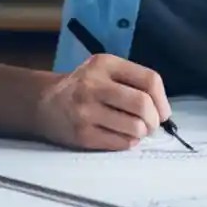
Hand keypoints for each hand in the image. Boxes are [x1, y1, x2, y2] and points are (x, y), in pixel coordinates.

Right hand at [34, 53, 171, 150]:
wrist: (43, 102)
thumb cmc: (82, 87)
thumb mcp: (103, 70)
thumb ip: (131, 81)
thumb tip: (162, 109)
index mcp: (104, 64)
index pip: (149, 80)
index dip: (163, 99)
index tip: (164, 111)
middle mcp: (93, 85)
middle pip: (143, 105)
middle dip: (155, 120)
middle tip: (152, 125)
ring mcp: (86, 111)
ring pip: (134, 127)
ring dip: (141, 133)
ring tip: (135, 130)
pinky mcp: (82, 134)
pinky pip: (120, 143)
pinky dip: (128, 142)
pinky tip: (122, 136)